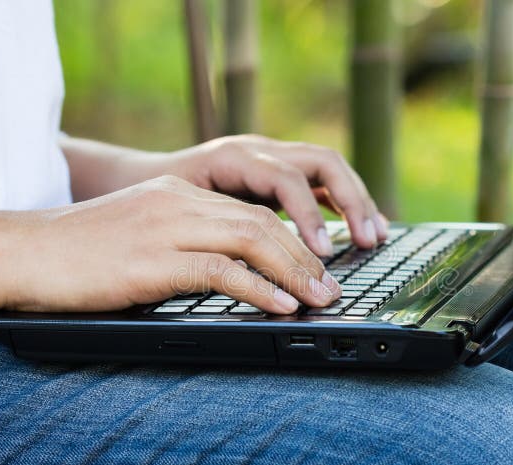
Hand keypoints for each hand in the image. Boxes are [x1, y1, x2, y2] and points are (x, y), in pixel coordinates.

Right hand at [4, 176, 341, 313]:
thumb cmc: (78, 254)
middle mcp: (180, 202)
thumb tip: (230, 274)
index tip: (316, 267)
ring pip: (252, 239)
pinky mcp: (153, 259)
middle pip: (263, 222)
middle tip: (330, 289)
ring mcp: (167, 227)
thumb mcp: (140, 236)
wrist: (22, 251)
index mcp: (179, 193)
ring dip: (294, 273)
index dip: (292, 240)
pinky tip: (281, 305)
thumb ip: (183, 244)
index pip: (252, 210)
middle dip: (305, 257)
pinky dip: (259, 289)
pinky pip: (221, 270)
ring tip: (320, 300)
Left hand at [150, 135, 388, 254]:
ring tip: (375, 236)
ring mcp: (271, 157)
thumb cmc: (151, 198)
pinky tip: (360, 228)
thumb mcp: (177, 212)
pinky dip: (343, 203)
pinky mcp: (277, 173)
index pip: (286, 178)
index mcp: (234, 156)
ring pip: (327, 168)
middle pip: (321, 161)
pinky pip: (319, 181)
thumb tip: (243, 267)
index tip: (321, 253)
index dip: (308, 215)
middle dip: (350, 200)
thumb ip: (213, 229)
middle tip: (367, 240)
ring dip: (355, 200)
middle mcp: (258, 149)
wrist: (136, 177)